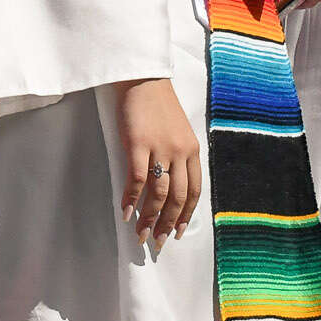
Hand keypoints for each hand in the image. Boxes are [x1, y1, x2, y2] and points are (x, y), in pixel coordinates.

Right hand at [117, 78, 201, 251]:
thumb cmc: (157, 104)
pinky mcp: (138, 143)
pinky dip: (132, 199)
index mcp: (192, 150)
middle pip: (178, 197)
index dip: (186, 215)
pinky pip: (137, 179)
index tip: (178, 232)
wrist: (142, 78)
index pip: (194, 191)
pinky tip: (126, 212)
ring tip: (141, 234)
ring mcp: (160, 148)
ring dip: (150, 217)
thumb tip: (168, 185)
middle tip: (159, 243)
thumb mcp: (176, 130)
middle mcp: (180, 152)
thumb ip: (177, 155)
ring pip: (159, 193)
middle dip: (168, 224)